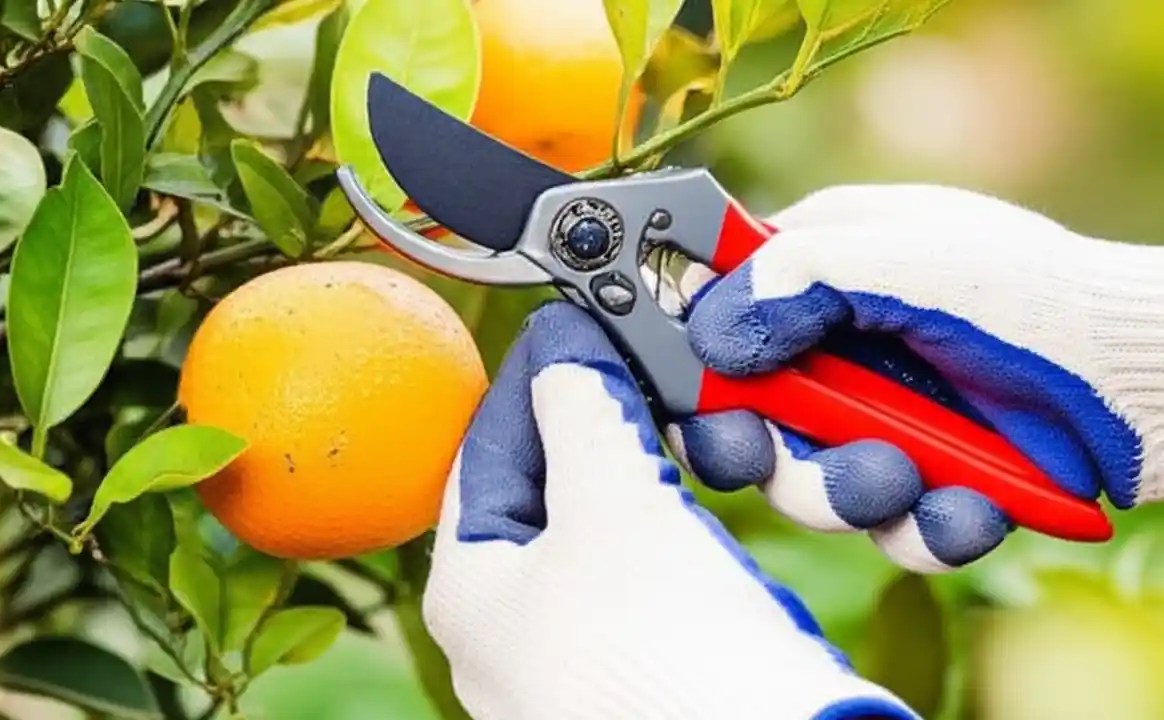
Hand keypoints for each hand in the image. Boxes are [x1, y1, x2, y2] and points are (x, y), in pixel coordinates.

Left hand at [423, 302, 915, 719]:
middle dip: (584, 430)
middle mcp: (503, 640)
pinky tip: (695, 515)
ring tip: (663, 428)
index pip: (481, 455)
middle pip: (536, 497)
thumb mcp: (615, 502)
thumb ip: (580, 414)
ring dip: (628, 480)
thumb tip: (563, 353)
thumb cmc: (669, 650)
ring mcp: (565, 668)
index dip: (531, 382)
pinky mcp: (631, 681)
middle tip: (626, 369)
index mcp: (468, 596)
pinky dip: (660, 537)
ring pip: (591, 541)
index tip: (572, 330)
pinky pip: (634, 588)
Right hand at [672, 184, 1163, 571]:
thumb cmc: (1036, 295)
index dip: (692, 360)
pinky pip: (893, 529)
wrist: (1146, 382)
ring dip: (847, 490)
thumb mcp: (912, 256)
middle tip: (760, 453)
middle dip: (759, 446)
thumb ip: (799, 277)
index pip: (719, 316)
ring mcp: (883, 420)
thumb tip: (708, 331)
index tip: (685, 393)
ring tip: (902, 476)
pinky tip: (968, 504)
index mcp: (823, 272)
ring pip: (811, 485)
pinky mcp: (929, 484)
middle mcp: (842, 351)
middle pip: (749, 416)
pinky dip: (926, 526)